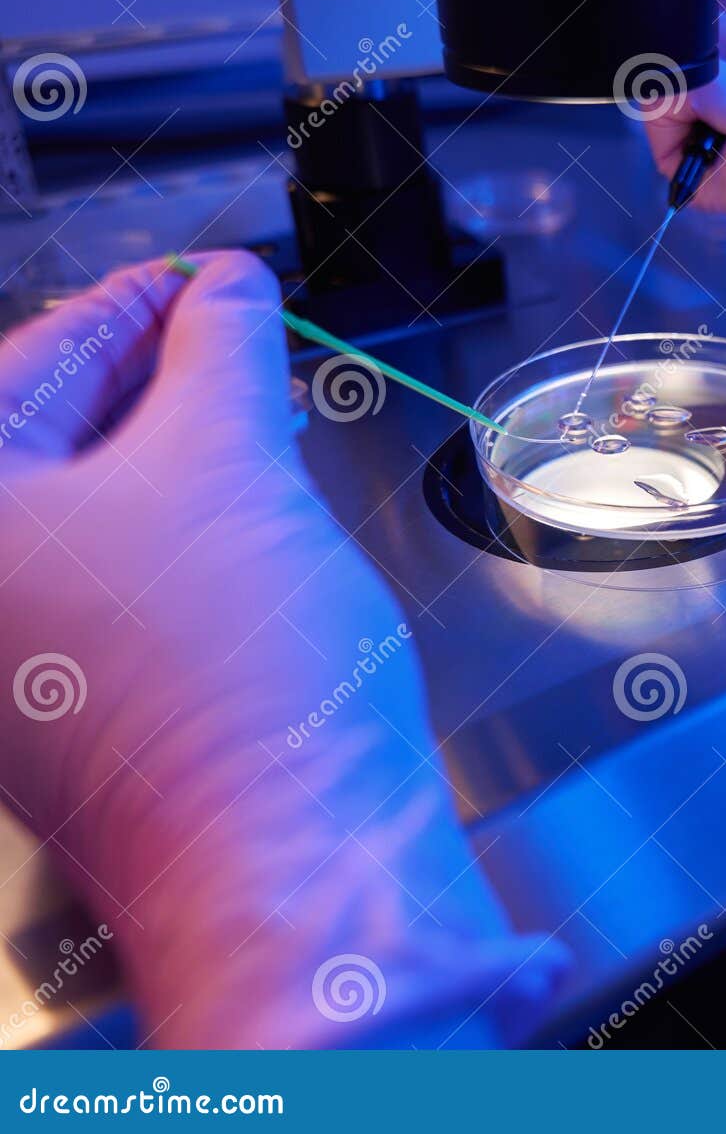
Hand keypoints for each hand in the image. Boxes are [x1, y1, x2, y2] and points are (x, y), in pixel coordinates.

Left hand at [0, 254, 562, 1046]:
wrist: (289, 862)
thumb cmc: (234, 680)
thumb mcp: (232, 468)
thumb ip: (220, 352)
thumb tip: (227, 291)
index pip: (25, 365)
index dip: (131, 302)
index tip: (201, 272)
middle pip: (36, 440)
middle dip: (144, 374)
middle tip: (228, 326)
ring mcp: (2, 671)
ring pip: (75, 514)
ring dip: (161, 449)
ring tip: (245, 402)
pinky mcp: (60, 716)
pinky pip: (100, 583)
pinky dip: (165, 529)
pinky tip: (233, 499)